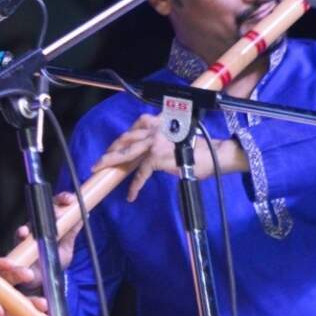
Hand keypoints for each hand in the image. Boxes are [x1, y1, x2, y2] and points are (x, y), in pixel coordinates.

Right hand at [13, 192, 83, 294]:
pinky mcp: (19, 243)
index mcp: (51, 223)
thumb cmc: (52, 262)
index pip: (57, 206)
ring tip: (50, 220)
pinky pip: (19, 236)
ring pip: (32, 221)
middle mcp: (39, 225)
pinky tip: (24, 233)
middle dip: (53, 209)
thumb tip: (84, 214)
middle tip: (60, 213)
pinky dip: (22, 233)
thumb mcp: (66, 248)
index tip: (70, 200)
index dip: (63, 200)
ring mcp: (28, 233)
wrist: (40, 281)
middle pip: (44, 209)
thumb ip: (72, 232)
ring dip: (40, 219)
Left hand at [90, 114, 243, 200]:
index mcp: (159, 121)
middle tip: (99, 161)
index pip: (134, 127)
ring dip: (111, 162)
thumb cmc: (199, 147)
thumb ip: (160, 137)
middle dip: (110, 150)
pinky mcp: (158, 157)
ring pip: (127, 153)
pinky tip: (131, 194)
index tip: (112, 147)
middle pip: (125, 139)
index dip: (121, 139)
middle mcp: (155, 129)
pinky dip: (136, 185)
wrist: (216, 154)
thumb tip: (146, 149)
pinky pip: (141, 172)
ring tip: (100, 170)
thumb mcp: (176, 135)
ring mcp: (155, 142)